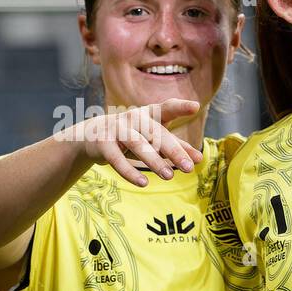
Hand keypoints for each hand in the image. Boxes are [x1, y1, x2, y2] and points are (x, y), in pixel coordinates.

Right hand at [58, 98, 201, 185]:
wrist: (92, 136)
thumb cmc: (132, 135)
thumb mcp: (154, 138)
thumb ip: (176, 146)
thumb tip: (199, 159)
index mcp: (149, 114)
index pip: (166, 108)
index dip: (180, 107)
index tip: (195, 107)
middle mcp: (134, 118)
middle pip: (156, 133)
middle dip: (174, 150)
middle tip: (189, 168)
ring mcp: (117, 129)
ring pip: (138, 144)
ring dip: (154, 160)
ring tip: (169, 176)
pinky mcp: (103, 143)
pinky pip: (117, 159)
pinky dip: (130, 171)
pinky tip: (143, 183)